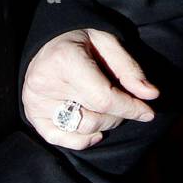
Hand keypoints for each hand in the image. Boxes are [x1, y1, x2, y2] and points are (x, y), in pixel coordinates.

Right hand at [23, 28, 157, 149]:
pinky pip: (60, 139)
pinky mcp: (32, 114)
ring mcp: (36, 101)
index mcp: (65, 60)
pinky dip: (82, 140)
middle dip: (119, 115)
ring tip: (108, 109)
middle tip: (125, 103)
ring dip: (104, 125)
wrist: (48, 44)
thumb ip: (129, 69)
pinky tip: (95, 131)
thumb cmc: (81, 42)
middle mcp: (45, 83)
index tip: (148, 112)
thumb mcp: (108, 44)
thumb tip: (151, 95)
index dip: (130, 108)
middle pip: (95, 117)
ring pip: (82, 129)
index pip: (104, 99)